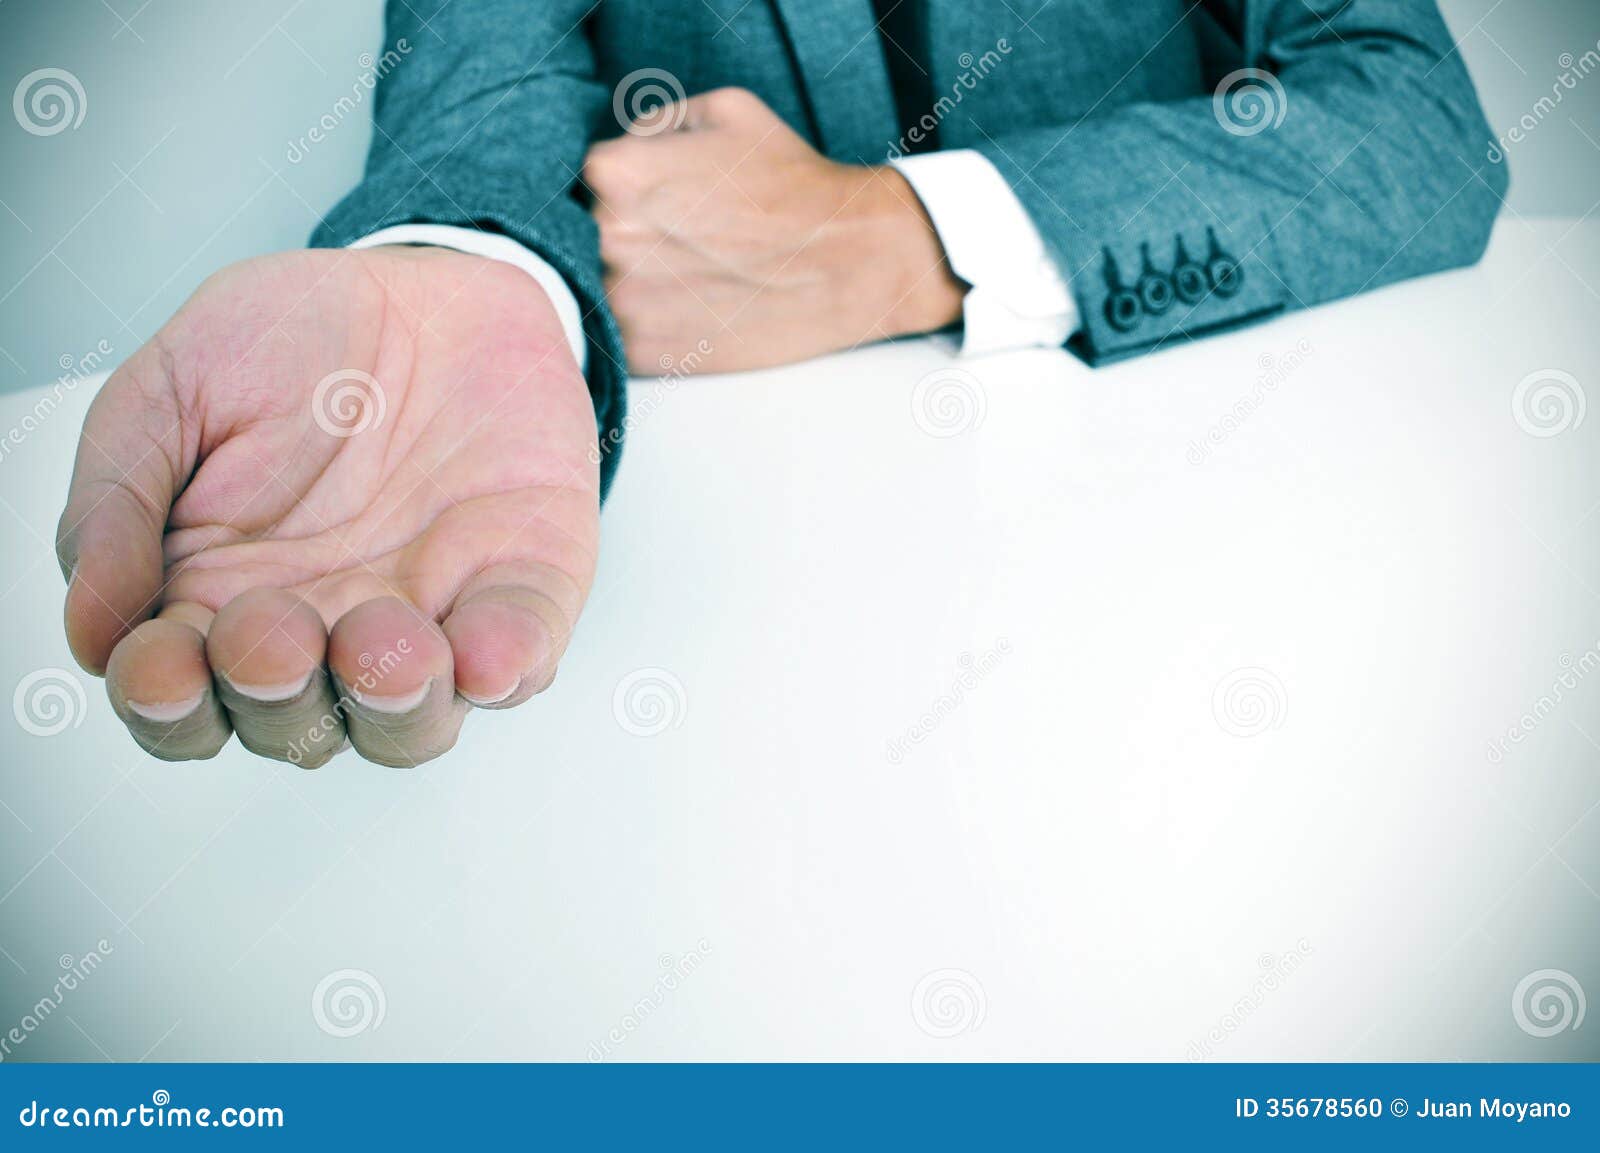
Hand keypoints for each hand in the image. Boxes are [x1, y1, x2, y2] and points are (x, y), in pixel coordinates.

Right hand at [57, 246, 598, 766]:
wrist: (432, 290)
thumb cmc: (293, 343)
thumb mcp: (173, 391)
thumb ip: (119, 503)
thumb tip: (93, 632)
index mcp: (217, 603)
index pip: (182, 702)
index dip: (168, 705)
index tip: (161, 666)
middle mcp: (321, 636)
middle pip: (294, 728)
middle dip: (279, 696)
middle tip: (276, 635)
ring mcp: (424, 624)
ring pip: (409, 725)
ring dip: (393, 704)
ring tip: (385, 647)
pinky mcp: (517, 595)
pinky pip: (519, 659)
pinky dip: (506, 668)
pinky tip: (483, 657)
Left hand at [584, 87, 965, 373]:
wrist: (850, 262)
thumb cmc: (794, 184)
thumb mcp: (727, 111)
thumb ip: (656, 123)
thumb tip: (627, 149)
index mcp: (617, 174)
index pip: (585, 182)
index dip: (623, 192)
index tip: (659, 204)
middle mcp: (607, 238)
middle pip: (584, 237)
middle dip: (626, 239)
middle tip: (678, 243)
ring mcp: (624, 302)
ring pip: (595, 289)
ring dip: (629, 285)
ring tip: (685, 278)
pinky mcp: (645, 354)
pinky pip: (616, 337)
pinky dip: (642, 327)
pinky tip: (685, 312)